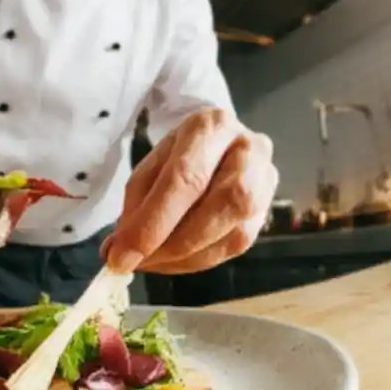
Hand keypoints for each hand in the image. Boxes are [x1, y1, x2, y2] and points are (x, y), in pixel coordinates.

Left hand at [102, 108, 278, 273]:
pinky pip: (236, 246)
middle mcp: (250, 150)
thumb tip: (123, 250)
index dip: (153, 223)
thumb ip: (138, 203)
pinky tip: (174, 261)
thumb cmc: (181, 154)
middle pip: (219, 205)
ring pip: (232, 234)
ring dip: (184, 258)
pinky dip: (199, 260)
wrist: (219, 145)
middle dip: (172, 244)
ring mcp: (266, 182)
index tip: (122, 255)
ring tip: (151, 262)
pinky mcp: (268, 211)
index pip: (186, 178)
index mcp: (213, 126)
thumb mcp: (152, 165)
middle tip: (137, 263)